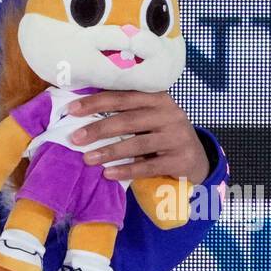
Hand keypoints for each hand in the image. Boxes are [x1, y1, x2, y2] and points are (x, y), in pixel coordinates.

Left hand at [67, 90, 209, 184]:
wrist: (198, 158)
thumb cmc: (163, 133)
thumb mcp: (151, 116)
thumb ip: (126, 111)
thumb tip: (82, 112)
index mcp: (158, 98)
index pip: (122, 97)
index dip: (96, 102)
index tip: (72, 110)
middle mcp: (169, 114)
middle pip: (127, 120)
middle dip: (98, 129)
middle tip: (74, 138)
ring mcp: (177, 137)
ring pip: (137, 143)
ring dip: (109, 151)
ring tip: (87, 159)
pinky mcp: (180, 160)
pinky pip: (148, 166)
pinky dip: (127, 170)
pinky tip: (108, 174)